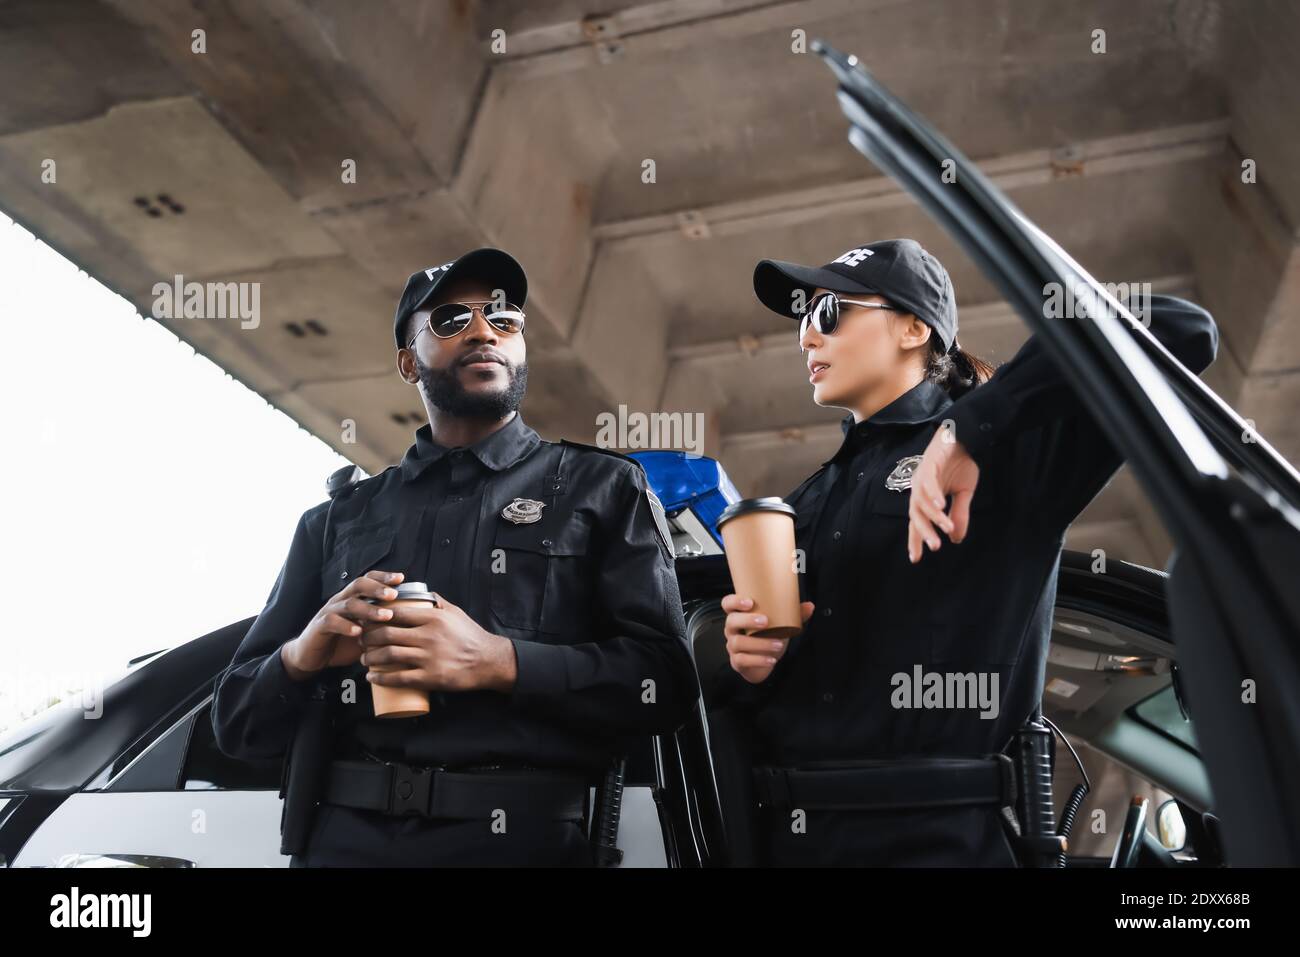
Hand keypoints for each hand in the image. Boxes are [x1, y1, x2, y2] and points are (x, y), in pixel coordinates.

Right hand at [281, 570, 404, 680]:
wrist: (309, 656)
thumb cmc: (341, 643)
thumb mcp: (365, 632)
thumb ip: (381, 626)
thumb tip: (409, 626)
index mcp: (351, 598)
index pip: (367, 579)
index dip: (383, 576)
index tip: (401, 578)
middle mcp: (340, 601)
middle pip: (358, 585)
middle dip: (377, 588)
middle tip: (394, 595)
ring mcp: (328, 612)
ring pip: (348, 603)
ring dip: (369, 609)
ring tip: (386, 616)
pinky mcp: (319, 627)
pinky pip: (332, 622)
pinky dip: (346, 626)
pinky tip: (359, 632)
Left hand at [358, 594, 516, 692]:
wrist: (488, 661)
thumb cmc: (471, 636)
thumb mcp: (456, 613)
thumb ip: (438, 602)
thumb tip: (423, 593)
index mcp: (433, 618)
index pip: (396, 613)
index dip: (377, 615)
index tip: (368, 619)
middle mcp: (429, 636)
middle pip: (387, 634)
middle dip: (368, 637)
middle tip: (362, 640)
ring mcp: (429, 658)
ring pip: (389, 655)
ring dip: (371, 658)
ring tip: (364, 659)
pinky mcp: (430, 677)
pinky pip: (399, 678)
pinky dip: (381, 678)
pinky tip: (372, 678)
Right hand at [721, 595, 814, 684]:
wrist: (765, 660)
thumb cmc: (768, 636)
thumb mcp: (780, 624)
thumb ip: (793, 614)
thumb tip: (810, 606)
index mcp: (739, 615)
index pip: (728, 604)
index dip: (735, 601)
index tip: (750, 602)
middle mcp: (732, 630)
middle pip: (731, 621)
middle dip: (747, 620)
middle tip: (766, 621)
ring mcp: (732, 646)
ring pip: (738, 643)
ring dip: (759, 643)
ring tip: (778, 643)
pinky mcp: (737, 661)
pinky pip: (743, 660)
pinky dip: (759, 660)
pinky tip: (772, 659)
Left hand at [907, 426, 980, 563]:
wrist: (964, 437)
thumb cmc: (960, 463)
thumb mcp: (963, 493)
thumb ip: (958, 514)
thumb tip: (956, 538)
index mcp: (925, 497)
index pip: (917, 522)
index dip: (916, 539)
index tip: (916, 559)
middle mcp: (919, 489)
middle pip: (916, 515)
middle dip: (924, 532)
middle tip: (935, 546)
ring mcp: (922, 477)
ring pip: (923, 501)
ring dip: (934, 516)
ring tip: (946, 528)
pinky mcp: (929, 464)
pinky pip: (929, 482)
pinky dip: (933, 494)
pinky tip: (941, 504)